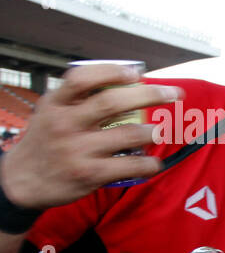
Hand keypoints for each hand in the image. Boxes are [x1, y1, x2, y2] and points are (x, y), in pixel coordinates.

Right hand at [0, 64, 178, 209]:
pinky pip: (131, 166)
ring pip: (129, 134)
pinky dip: (150, 164)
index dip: (112, 72)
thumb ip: (78, 99)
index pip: (82, 78)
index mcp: (56, 103)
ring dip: (154, 132)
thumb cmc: (46, 141)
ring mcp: (78, 149)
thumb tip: (125, 84)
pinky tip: (153, 163)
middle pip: (112, 102)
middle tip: (173, 94)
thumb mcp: (51, 113)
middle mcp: (65, 123)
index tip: (136, 73)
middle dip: (150, 95)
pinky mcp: (90, 174)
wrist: (22, 181)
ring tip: (159, 132)